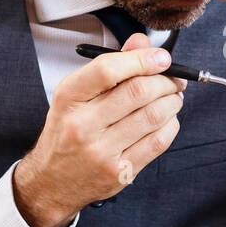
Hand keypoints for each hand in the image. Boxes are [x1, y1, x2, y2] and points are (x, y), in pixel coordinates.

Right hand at [12, 32, 187, 226]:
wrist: (52, 182)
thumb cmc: (67, 132)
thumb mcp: (76, 95)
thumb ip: (110, 66)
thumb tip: (143, 44)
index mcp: (68, 98)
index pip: (108, 69)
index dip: (142, 59)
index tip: (162, 58)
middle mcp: (82, 124)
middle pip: (138, 91)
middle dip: (165, 81)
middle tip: (174, 79)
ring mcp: (101, 151)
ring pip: (153, 116)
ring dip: (173, 101)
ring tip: (174, 97)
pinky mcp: (119, 172)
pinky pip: (158, 142)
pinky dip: (171, 125)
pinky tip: (168, 119)